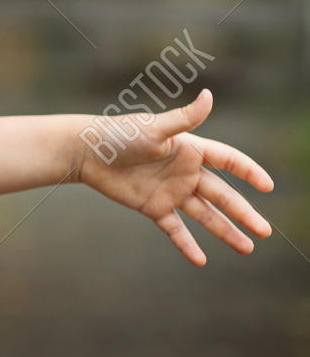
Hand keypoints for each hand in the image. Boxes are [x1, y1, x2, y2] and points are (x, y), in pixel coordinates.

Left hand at [75, 89, 273, 265]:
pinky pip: (174, 229)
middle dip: (245, 213)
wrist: (87, 153)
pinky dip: (186, 244)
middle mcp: (186, 172)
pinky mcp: (153, 207)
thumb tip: (208, 95)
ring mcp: (171, 192)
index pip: (229, 162)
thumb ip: (184, 119)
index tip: (268, 186)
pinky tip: (201, 261)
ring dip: (226, 231)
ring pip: (205, 215)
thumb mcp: (154, 128)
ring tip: (247, 248)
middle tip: (265, 231)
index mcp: (192, 150)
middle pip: (223, 195)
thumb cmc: (119, 134)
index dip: (249, 172)